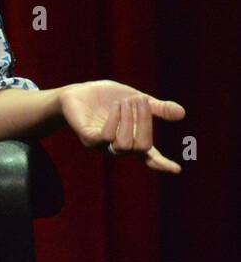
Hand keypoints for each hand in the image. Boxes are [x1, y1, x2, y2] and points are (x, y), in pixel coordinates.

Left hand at [58, 80, 185, 172]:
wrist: (79, 91)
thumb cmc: (108, 97)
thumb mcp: (137, 100)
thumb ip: (158, 108)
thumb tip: (182, 113)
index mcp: (133, 139)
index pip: (150, 157)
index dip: (162, 163)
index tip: (176, 169)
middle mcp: (119, 146)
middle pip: (141, 148)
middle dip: (145, 123)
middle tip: (142, 101)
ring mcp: (103, 145)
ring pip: (124, 145)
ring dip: (129, 121)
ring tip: (126, 101)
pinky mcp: (88, 138)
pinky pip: (105, 138)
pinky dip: (114, 121)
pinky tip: (115, 106)